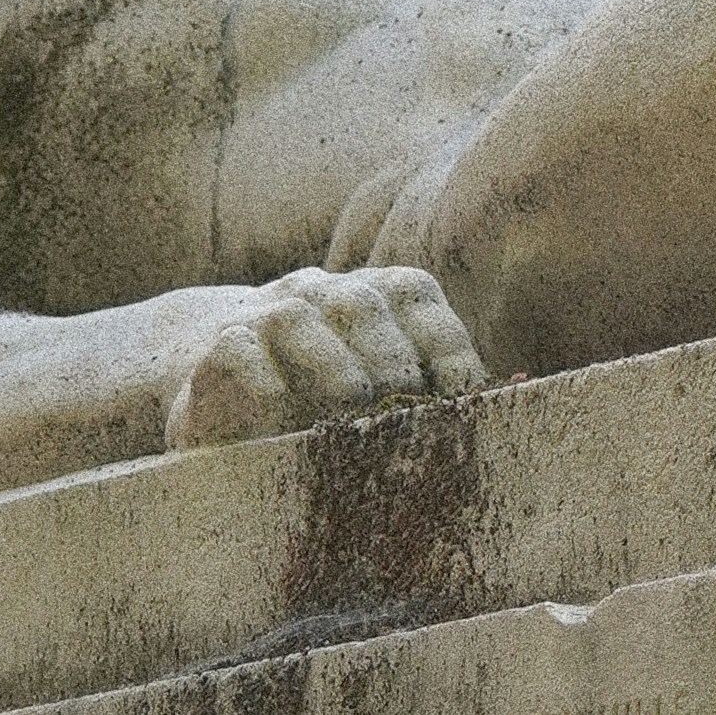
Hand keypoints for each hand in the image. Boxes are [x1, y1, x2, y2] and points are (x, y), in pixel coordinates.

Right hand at [162, 266, 488, 449]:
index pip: (413, 294)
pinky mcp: (213, 352)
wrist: (205, 360)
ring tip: (351, 405)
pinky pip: (236, 354)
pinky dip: (262, 384)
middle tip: (405, 404)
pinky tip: (279, 421)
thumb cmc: (312, 386)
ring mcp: (262, 316)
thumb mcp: (373, 385)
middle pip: (362, 302)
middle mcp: (318, 294)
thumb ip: (428, 394)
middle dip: (391, 354)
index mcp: (368, 297)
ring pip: (297, 317)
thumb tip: (510, 404)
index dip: (444, 341)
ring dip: (330, 363)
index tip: (464, 394)